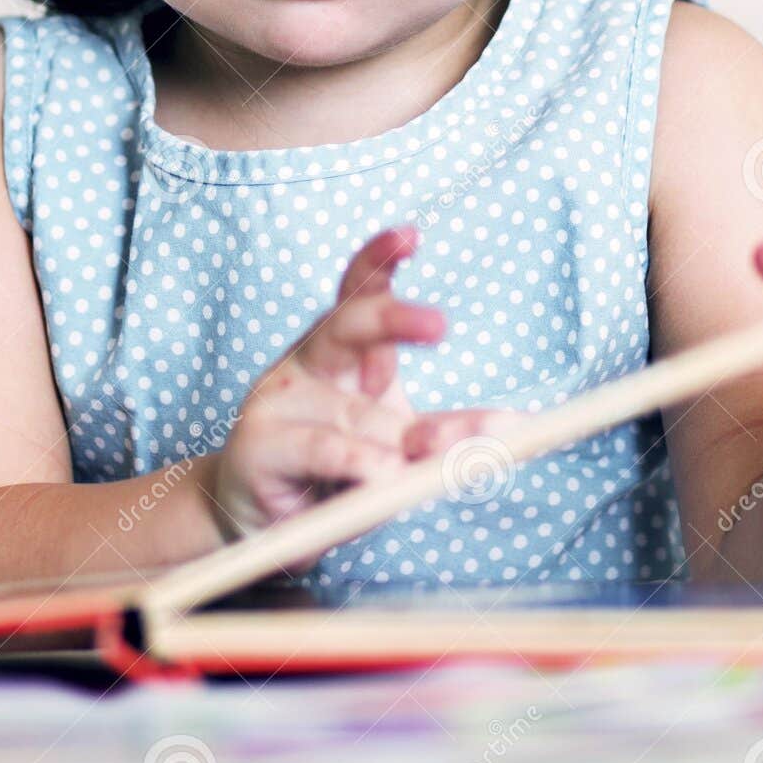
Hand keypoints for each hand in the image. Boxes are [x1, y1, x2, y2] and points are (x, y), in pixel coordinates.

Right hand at [210, 225, 507, 564]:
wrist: (264, 527)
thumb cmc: (337, 477)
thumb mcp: (394, 450)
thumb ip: (437, 436)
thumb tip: (505, 430)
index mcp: (342, 350)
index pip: (359, 292)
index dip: (379, 259)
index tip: (410, 235)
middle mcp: (309, 362)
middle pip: (349, 324)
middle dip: (395, 319)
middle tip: (440, 325)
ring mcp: (278, 398)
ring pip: (356, 412)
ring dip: (403, 438)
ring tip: (435, 455)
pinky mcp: (258, 443)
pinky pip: (324, 448)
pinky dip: (361, 462)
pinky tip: (384, 473)